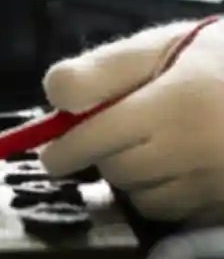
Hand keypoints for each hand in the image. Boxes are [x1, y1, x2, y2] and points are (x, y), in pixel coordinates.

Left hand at [41, 19, 223, 221]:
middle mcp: (196, 148)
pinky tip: (182, 168)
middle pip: (114, 168)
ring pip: (140, 197)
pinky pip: (174, 214)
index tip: (51, 148)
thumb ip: (106, 68)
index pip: (93, 135)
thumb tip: (54, 95)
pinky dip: (166, 195)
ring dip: (134, 177)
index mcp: (176, 101)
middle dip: (101, 154)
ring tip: (157, 146)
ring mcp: (215, 182)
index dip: (64, 143)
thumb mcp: (165, 45)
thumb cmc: (220, 62)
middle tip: (112, 134)